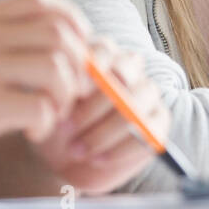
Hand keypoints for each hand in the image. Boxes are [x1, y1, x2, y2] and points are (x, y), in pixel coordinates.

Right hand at [0, 0, 92, 180]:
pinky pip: (39, 106)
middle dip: (78, 65)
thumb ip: (9, 41)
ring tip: (51, 112)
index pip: (42, 0)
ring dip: (64, 96)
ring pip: (55, 67)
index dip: (72, 23)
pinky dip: (45, 123)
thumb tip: (74, 43)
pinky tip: (30, 131)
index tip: (77, 52)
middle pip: (58, 33)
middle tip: (72, 91)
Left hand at [28, 37, 170, 193]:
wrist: (62, 157)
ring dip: (103, 132)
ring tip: (77, 149)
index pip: (104, 50)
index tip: (61, 99)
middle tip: (66, 127)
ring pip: (136, 105)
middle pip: (123, 74)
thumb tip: (72, 89)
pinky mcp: (158, 122)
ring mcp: (147, 94)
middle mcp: (129, 69)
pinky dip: (121, 149)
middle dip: (93, 105)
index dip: (83, 75)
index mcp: (102, 55)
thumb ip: (61, 90)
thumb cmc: (55, 124)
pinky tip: (97, 158)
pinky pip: (151, 132)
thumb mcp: (50, 106)